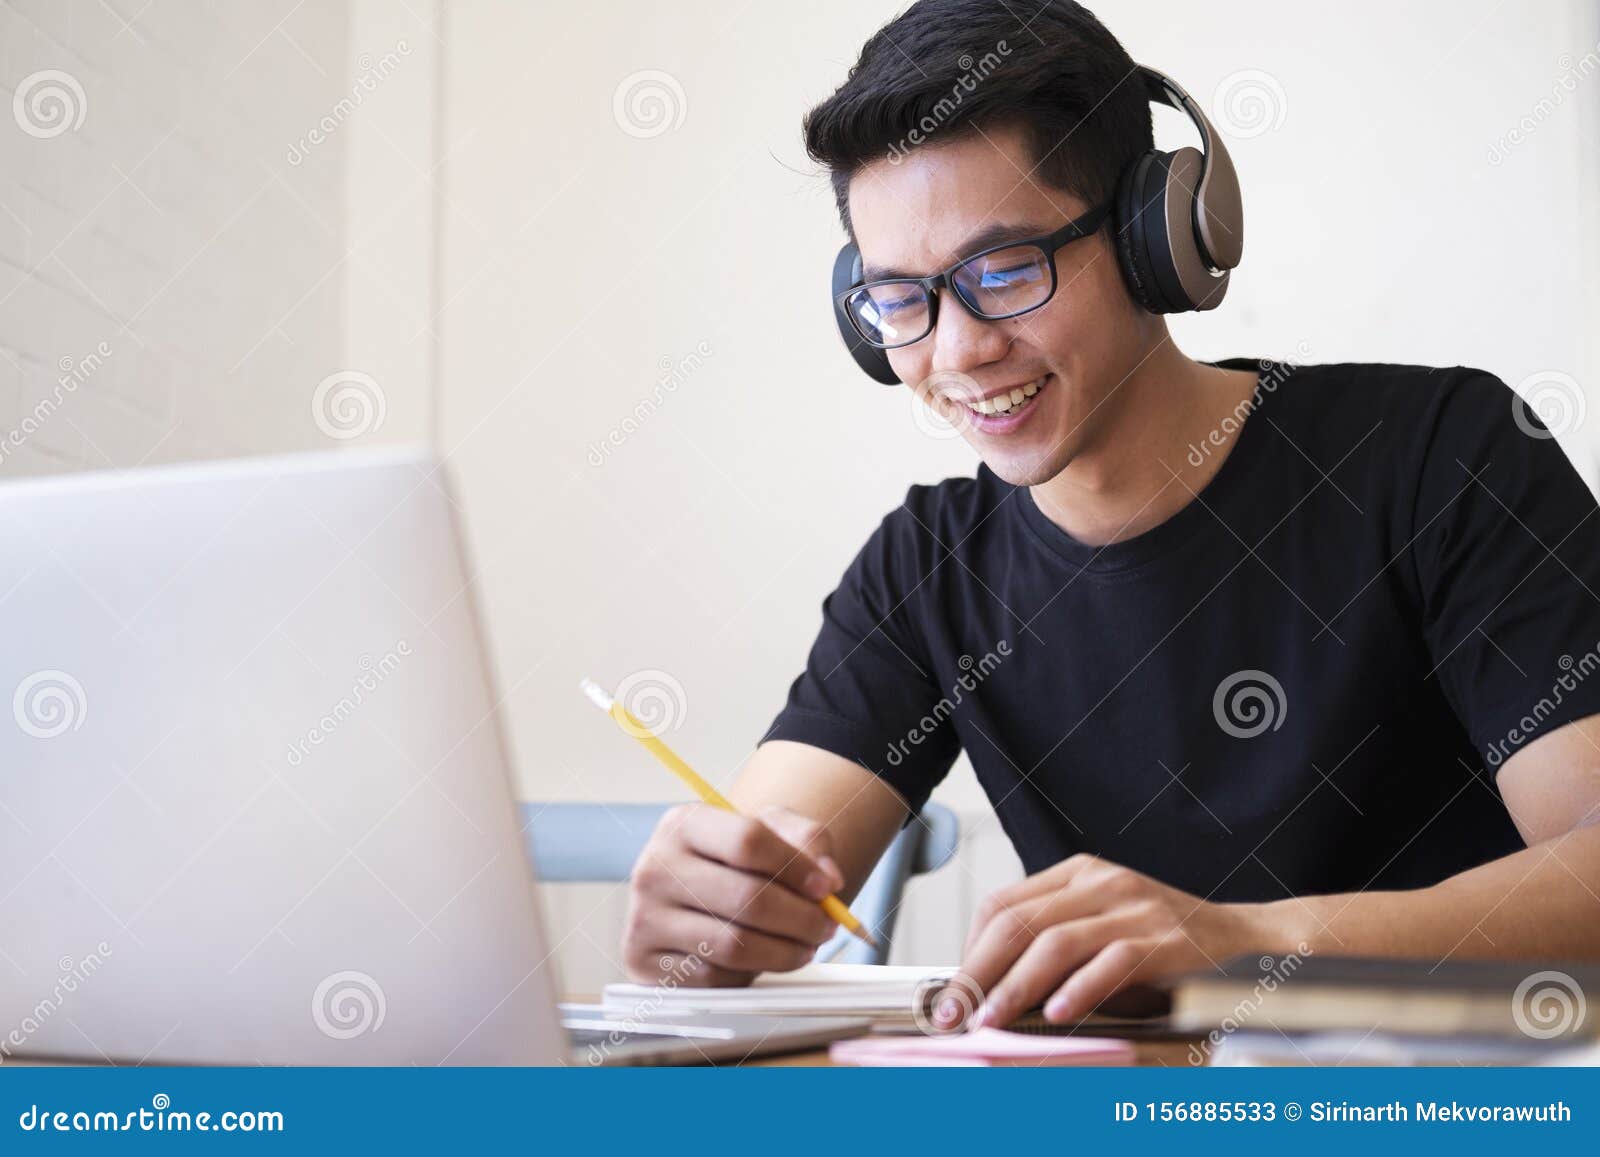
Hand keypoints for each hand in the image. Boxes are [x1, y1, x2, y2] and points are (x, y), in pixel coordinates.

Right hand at [622, 803, 844, 985]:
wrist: (691, 893)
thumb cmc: (736, 862)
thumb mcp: (770, 832)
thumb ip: (808, 842)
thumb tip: (828, 881)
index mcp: (683, 824)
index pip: (748, 840)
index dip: (797, 867)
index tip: (828, 887)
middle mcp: (655, 866)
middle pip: (746, 897)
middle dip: (801, 918)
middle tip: (827, 927)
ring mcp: (644, 916)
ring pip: (733, 944)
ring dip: (784, 952)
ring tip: (806, 947)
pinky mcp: (643, 961)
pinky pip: (713, 978)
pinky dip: (749, 974)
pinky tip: (762, 960)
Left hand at [938, 853, 1276, 1028]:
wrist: (1244, 938)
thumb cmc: (1161, 944)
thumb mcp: (1100, 932)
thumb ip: (1052, 951)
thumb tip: (990, 993)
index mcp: (1078, 874)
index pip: (1002, 904)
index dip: (969, 949)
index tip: (952, 990)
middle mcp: (1101, 882)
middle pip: (1018, 922)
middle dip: (978, 972)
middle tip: (954, 1012)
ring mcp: (1133, 908)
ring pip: (1055, 943)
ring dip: (1015, 987)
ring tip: (992, 1020)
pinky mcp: (1163, 940)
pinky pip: (1110, 962)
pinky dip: (1078, 990)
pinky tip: (1056, 1014)